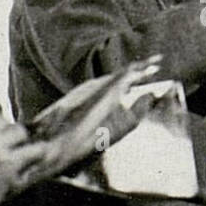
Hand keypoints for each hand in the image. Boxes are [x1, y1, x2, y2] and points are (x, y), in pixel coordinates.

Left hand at [23, 58, 163, 176]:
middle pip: (120, 74)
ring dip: (125, 78)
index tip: (159, 60)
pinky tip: (114, 94)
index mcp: (106, 90)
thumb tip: (149, 96)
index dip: (146, 66)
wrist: (46, 145)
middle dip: (137, 71)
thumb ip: (136, 112)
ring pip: (109, 79)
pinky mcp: (74, 97)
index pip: (131, 71)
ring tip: (138, 80)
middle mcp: (93, 85)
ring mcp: (82, 90)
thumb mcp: (115, 131)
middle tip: (152, 69)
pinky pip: (100, 86)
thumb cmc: (81, 142)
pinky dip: (113, 86)